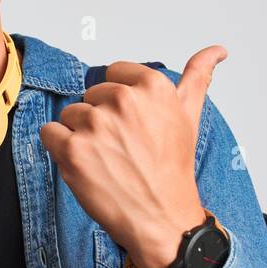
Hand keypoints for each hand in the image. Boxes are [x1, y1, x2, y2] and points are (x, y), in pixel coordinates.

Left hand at [39, 45, 227, 267]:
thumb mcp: (189, 116)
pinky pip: (49, 133)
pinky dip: (59, 148)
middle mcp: (123, 100)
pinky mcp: (73, 149)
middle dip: (100, 119)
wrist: (162, 217)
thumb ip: (197, 77)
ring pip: (70, 114)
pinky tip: (84, 164)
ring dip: (80, 135)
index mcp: (152, 86)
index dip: (118, 101)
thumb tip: (217, 50)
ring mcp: (96, 125)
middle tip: (123, 148)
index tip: (132, 124)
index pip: (113, 72)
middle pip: (90, 94)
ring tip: (106, 159)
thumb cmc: (173, 169)